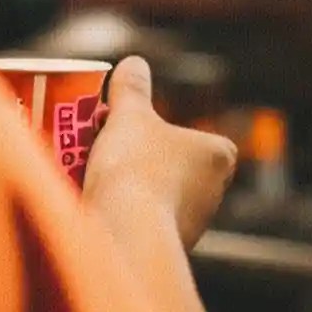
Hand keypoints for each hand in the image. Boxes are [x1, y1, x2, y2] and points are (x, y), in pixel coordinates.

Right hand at [83, 57, 236, 249]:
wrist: (126, 232)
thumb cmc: (137, 167)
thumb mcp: (130, 115)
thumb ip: (132, 87)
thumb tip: (134, 63)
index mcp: (219, 156)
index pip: (198, 138)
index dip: (164, 131)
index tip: (133, 128)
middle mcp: (214, 194)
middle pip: (173, 165)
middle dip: (143, 157)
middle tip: (108, 144)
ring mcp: (192, 225)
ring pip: (158, 195)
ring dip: (131, 186)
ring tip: (93, 172)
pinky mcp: (167, 248)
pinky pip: (143, 222)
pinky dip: (124, 212)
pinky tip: (97, 202)